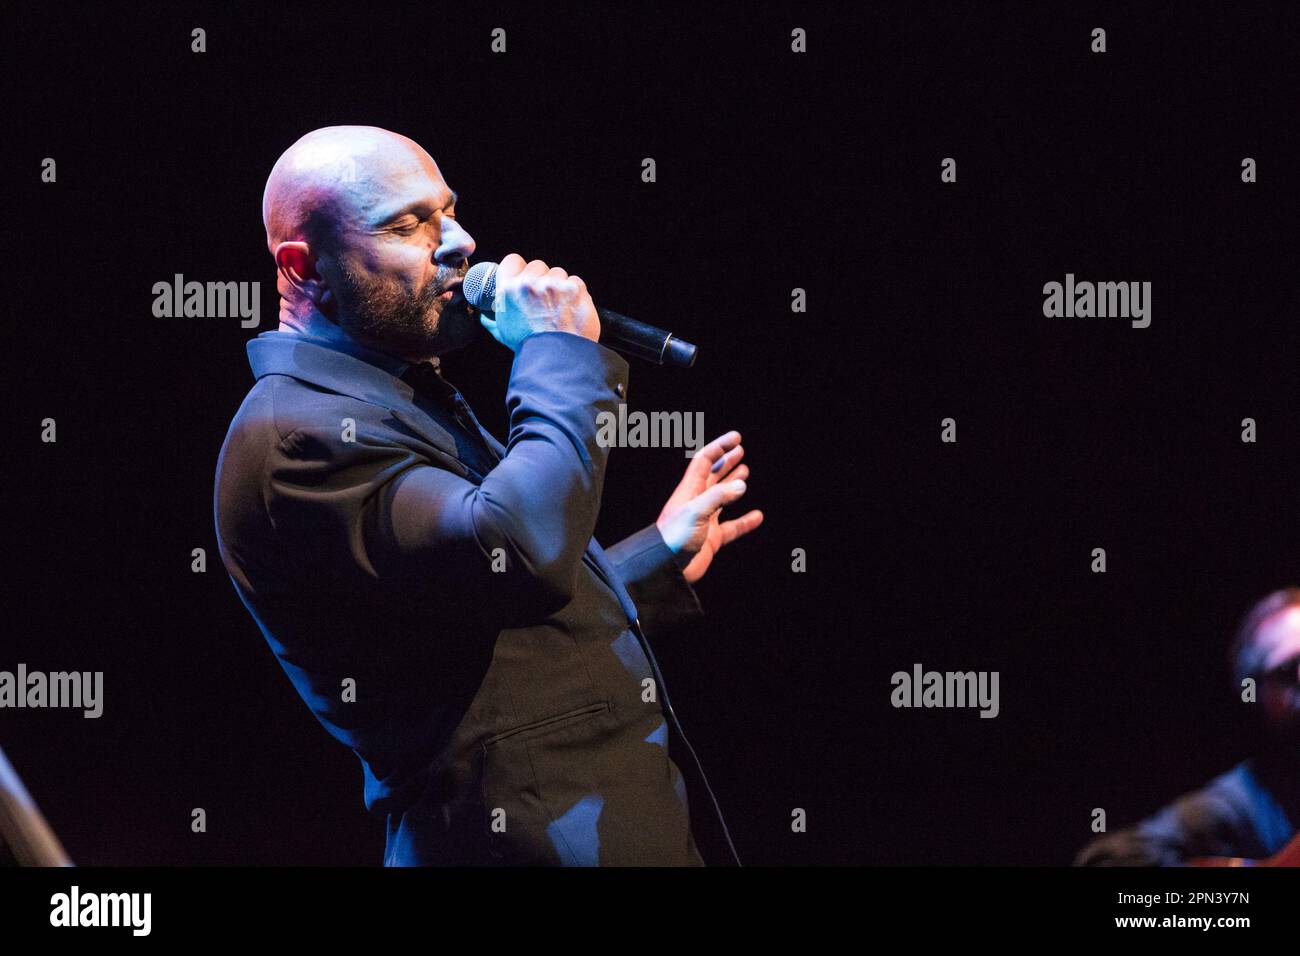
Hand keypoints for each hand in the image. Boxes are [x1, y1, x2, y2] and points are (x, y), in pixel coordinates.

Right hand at [479, 253, 600, 351]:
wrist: (557, 358)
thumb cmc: (529, 347)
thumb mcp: (503, 332)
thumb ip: (492, 319)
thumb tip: (484, 315)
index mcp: (509, 289)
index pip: (513, 260)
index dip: (520, 268)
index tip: (524, 277)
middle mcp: (530, 283)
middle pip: (537, 266)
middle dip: (541, 279)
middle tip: (544, 299)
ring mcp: (553, 284)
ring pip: (558, 273)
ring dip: (559, 286)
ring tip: (558, 307)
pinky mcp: (574, 288)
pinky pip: (575, 281)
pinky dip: (575, 293)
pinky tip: (570, 308)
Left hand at [655, 431, 763, 583]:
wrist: (666, 568)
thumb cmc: (674, 538)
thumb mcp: (696, 513)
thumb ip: (718, 497)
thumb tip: (741, 484)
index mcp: (690, 490)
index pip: (705, 461)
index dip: (720, 447)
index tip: (737, 438)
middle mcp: (697, 502)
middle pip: (713, 475)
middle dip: (726, 461)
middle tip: (740, 450)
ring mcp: (705, 520)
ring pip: (722, 497)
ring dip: (733, 484)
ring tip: (745, 471)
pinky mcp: (711, 538)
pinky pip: (732, 527)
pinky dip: (745, 521)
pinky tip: (757, 516)